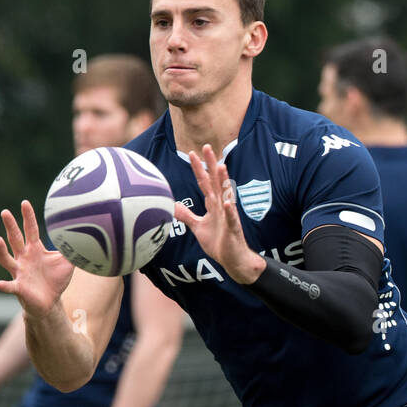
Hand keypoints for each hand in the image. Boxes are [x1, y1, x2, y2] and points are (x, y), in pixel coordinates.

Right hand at [0, 200, 74, 317]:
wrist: (50, 302)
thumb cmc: (56, 280)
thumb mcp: (67, 262)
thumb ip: (73, 249)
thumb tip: (87, 235)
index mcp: (34, 249)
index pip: (31, 229)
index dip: (28, 217)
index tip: (24, 203)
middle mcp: (23, 258)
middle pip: (15, 239)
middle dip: (10, 226)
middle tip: (5, 212)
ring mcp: (19, 272)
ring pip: (6, 259)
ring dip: (1, 250)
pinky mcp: (19, 287)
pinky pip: (10, 286)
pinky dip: (5, 286)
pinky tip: (0, 284)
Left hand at [173, 145, 264, 285]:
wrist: (233, 260)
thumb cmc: (219, 242)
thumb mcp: (199, 227)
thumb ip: (187, 215)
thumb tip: (173, 206)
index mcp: (213, 205)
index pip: (204, 182)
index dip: (198, 169)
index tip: (192, 153)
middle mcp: (221, 207)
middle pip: (215, 182)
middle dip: (211, 165)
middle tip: (207, 147)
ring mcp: (228, 217)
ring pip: (225, 196)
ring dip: (223, 182)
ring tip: (221, 166)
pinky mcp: (233, 230)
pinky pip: (231, 220)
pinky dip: (230, 212)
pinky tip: (228, 204)